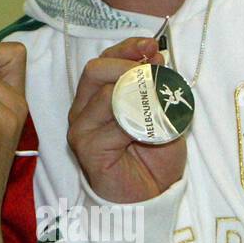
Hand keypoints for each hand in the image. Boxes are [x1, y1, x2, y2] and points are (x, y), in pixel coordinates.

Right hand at [66, 37, 186, 202]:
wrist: (153, 197)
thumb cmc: (155, 156)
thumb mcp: (161, 114)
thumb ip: (155, 87)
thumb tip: (156, 57)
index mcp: (97, 96)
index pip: (104, 60)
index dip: (127, 48)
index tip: (152, 45)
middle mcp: (83, 109)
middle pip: (94, 71)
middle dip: (127, 65)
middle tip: (154, 71)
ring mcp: (82, 129)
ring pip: (103, 95)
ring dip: (136, 95)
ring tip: (158, 108)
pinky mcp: (87, 150)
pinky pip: (110, 126)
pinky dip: (134, 124)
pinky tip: (148, 133)